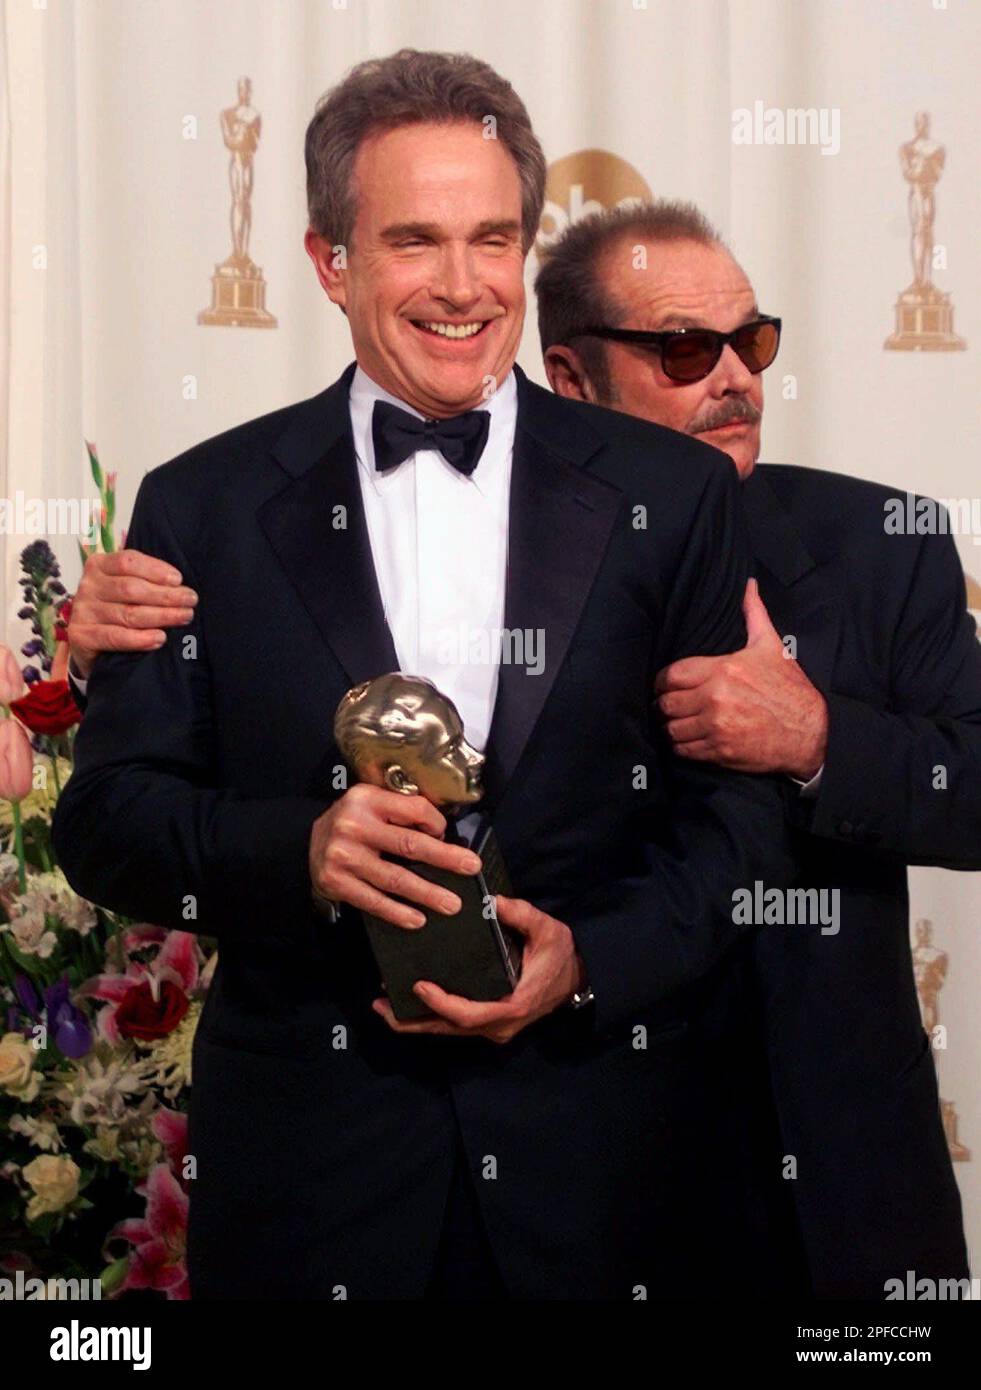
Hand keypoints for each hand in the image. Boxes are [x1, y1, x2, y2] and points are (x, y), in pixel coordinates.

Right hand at [67, 550, 198, 678]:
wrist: (90, 644)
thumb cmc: (115, 608)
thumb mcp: (126, 588)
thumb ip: (146, 581)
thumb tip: (180, 585)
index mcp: (99, 565)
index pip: (128, 561)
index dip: (156, 570)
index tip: (179, 580)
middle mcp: (88, 585)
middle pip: (131, 588)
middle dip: (165, 595)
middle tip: (190, 602)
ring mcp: (83, 611)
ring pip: (128, 613)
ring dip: (161, 616)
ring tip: (183, 617)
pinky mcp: (82, 636)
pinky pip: (115, 637)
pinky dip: (140, 639)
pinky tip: (159, 638)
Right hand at [308, 783, 481, 929]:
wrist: (307, 844)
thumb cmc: (352, 824)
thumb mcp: (371, 804)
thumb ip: (401, 811)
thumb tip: (442, 834)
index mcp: (367, 799)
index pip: (414, 809)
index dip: (437, 824)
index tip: (447, 835)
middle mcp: (354, 825)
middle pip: (409, 845)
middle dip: (445, 858)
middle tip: (470, 867)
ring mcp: (343, 856)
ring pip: (395, 879)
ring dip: (427, 893)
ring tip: (451, 904)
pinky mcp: (336, 882)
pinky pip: (374, 901)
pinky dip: (397, 912)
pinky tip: (417, 919)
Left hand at [371, 894, 585, 1043]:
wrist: (577, 978)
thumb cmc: (561, 955)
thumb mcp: (549, 930)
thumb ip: (522, 915)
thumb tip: (493, 901)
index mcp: (513, 1005)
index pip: (471, 1014)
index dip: (442, 1005)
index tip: (418, 987)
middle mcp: (499, 1024)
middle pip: (450, 1028)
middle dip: (413, 1022)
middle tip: (380, 1006)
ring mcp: (493, 1027)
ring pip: (449, 1030)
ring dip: (415, 1022)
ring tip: (383, 1006)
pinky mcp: (488, 1023)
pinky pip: (454, 1025)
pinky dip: (429, 1017)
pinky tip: (408, 1004)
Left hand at [654, 578, 827, 777]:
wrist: (811, 732)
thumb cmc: (790, 689)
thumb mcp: (772, 647)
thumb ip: (754, 614)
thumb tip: (749, 585)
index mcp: (723, 669)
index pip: (672, 675)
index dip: (662, 682)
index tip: (664, 686)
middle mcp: (715, 698)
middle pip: (667, 703)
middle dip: (665, 704)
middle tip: (670, 706)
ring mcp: (716, 726)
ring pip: (672, 729)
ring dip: (672, 727)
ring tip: (679, 723)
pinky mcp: (720, 751)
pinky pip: (684, 750)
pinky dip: (682, 747)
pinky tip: (690, 740)